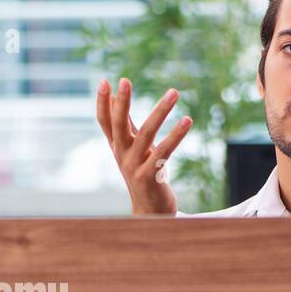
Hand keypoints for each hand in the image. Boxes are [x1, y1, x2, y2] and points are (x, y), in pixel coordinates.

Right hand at [95, 78, 191, 215]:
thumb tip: (117, 97)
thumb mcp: (132, 147)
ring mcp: (134, 166)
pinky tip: (187, 120)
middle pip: (118, 126)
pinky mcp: (150, 176)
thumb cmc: (142, 173)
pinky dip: (176, 135)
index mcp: (116, 147)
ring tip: (174, 92)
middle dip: (121, 102)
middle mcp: (122, 155)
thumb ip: (125, 123)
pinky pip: (164, 151)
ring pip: (146, 134)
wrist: (150, 211)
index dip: (103, 103)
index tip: (104, 81)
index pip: (104, 122)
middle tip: (125, 80)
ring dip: (160, 111)